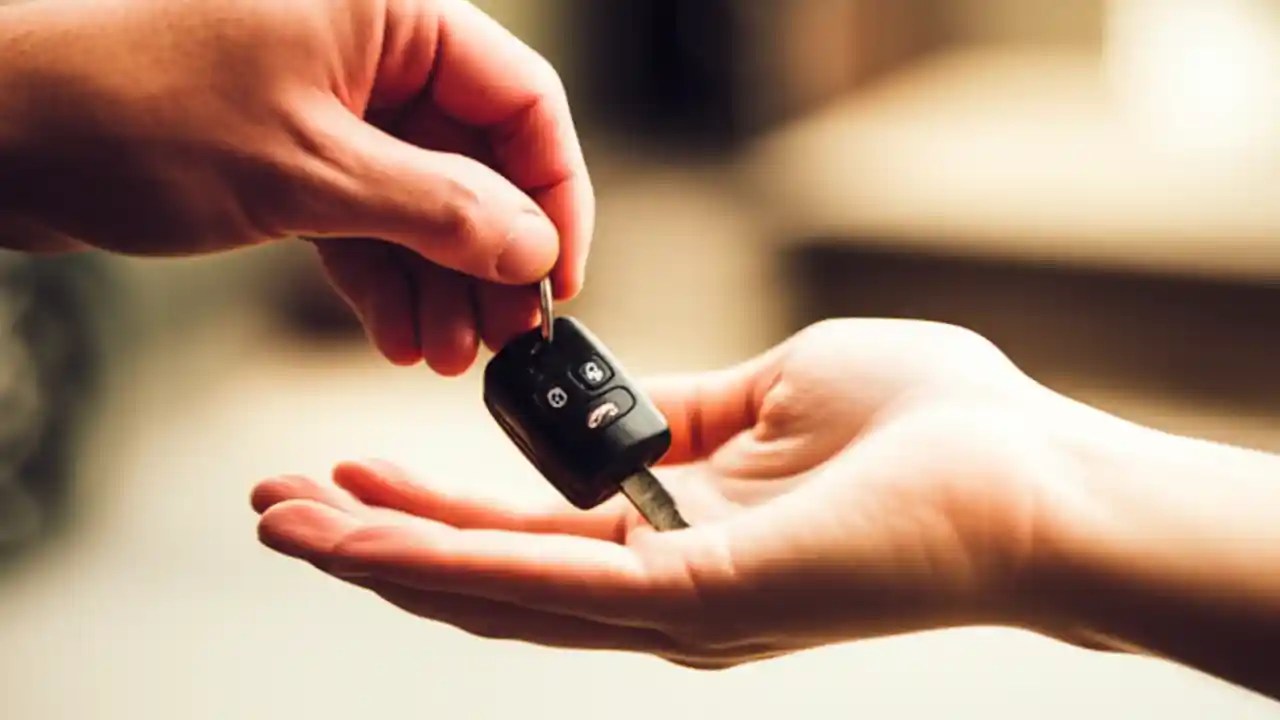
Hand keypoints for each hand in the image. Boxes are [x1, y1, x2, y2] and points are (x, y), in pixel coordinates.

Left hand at [0, 0, 591, 372]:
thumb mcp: (308, 169)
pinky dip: (384, 277)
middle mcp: (368, 51)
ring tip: (446, 353)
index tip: (559, 272)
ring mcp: (328, 103)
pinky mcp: (290, 151)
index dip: (553, 192)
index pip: (521, 98)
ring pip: (422, 200)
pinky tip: (396, 332)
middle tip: (505, 333)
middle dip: (490, 255)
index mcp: (390, 12)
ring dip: (439, 281)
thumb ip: (437, 210)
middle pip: (476, 158)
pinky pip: (366, 219)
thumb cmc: (123, 108)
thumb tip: (531, 244)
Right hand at [252, 319, 1101, 668]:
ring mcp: (678, 606)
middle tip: (274, 507)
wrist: (1031, 475)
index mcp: (679, 535)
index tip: (349, 459)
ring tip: (287, 524)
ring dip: (386, 558)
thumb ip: (684, 414)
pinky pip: (555, 587)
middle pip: (491, 574)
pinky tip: (373, 544)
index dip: (432, 504)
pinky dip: (455, 566)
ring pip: (500, 592)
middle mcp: (662, 590)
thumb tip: (621, 403)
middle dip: (377, 541)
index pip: (527, 532)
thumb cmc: (932, 427)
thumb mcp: (774, 391)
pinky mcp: (703, 601)